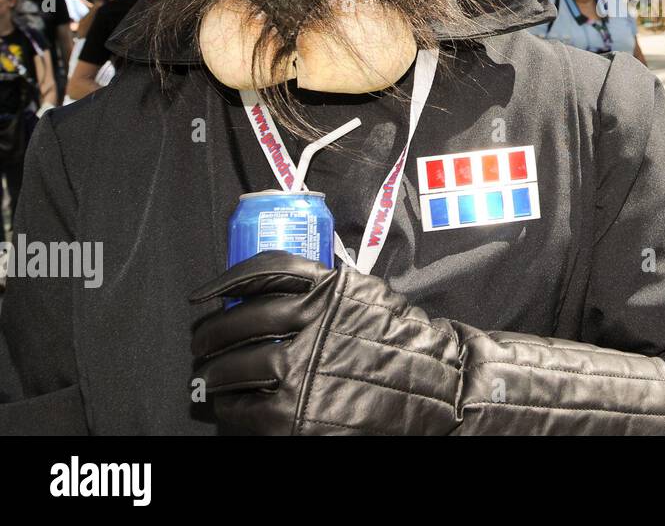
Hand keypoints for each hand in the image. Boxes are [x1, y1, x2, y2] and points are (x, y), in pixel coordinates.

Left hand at [190, 252, 460, 434]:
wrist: (437, 390)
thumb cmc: (405, 344)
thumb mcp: (368, 295)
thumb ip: (325, 288)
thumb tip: (267, 292)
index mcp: (329, 291)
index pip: (262, 273)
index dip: (225, 282)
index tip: (204, 295)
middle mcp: (312, 326)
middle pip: (238, 323)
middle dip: (210, 334)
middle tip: (202, 342)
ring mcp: (301, 373)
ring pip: (235, 367)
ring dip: (215, 373)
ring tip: (212, 378)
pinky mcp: (296, 416)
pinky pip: (245, 411)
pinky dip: (231, 409)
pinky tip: (231, 406)